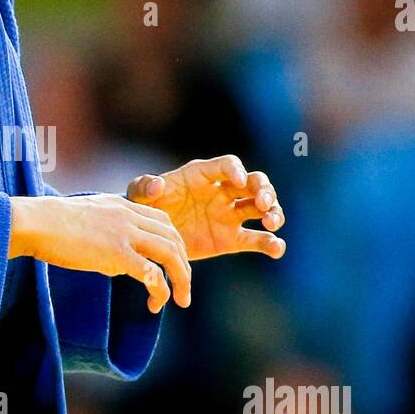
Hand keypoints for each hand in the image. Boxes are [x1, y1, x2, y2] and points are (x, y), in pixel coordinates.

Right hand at [8, 193, 190, 312]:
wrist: (35, 222)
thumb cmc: (51, 225)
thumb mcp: (88, 222)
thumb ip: (109, 238)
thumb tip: (117, 267)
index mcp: (122, 206)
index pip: (163, 221)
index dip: (175, 243)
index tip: (174, 264)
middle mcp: (129, 217)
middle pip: (173, 237)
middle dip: (184, 265)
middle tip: (184, 288)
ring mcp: (124, 234)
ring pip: (170, 254)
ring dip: (181, 279)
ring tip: (180, 300)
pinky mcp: (116, 253)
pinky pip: (150, 273)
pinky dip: (160, 290)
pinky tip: (155, 302)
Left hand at [126, 155, 285, 261]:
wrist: (147, 237)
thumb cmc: (144, 207)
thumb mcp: (138, 195)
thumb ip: (144, 187)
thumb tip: (157, 184)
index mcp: (202, 175)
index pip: (227, 165)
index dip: (236, 170)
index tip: (237, 180)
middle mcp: (222, 192)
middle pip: (253, 183)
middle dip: (263, 189)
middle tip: (263, 203)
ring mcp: (229, 215)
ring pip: (260, 208)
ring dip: (274, 212)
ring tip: (271, 222)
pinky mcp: (231, 239)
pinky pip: (255, 239)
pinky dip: (270, 243)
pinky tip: (277, 248)